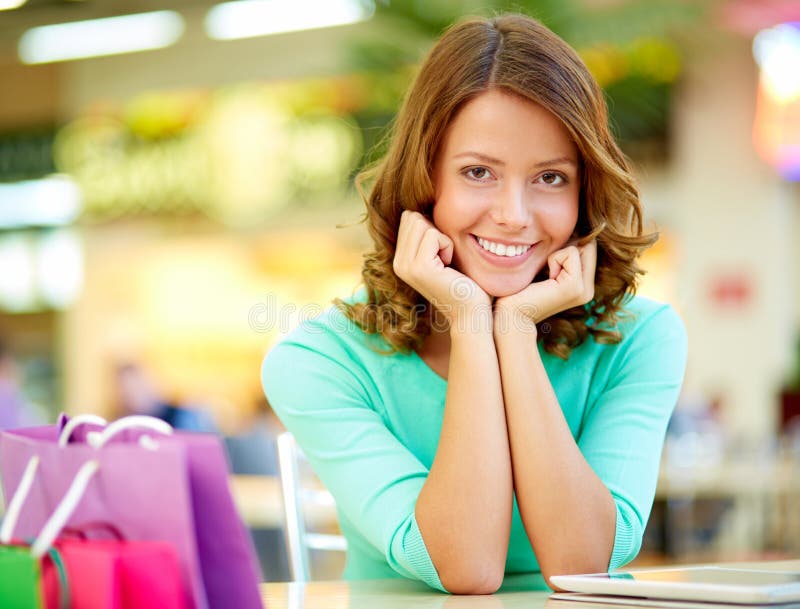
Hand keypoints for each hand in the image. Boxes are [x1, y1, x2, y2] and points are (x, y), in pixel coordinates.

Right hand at [393, 210, 489, 325]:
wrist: (471, 311)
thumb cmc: (463, 281)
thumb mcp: (441, 254)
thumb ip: (427, 234)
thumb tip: (423, 207)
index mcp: (400, 259)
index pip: (409, 217)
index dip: (432, 227)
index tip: (441, 254)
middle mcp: (398, 263)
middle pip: (413, 217)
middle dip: (436, 231)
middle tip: (445, 259)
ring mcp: (405, 266)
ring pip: (422, 222)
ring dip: (443, 239)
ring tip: (447, 263)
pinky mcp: (419, 267)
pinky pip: (433, 234)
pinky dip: (448, 246)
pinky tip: (449, 267)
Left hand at [494, 240, 596, 334]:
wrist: (511, 314)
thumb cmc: (521, 289)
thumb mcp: (546, 268)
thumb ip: (562, 254)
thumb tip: (574, 229)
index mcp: (584, 287)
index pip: (588, 248)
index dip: (567, 247)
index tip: (549, 265)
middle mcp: (588, 291)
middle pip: (588, 245)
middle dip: (565, 249)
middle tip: (547, 271)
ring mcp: (584, 291)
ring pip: (581, 247)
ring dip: (558, 255)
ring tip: (546, 276)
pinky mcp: (575, 287)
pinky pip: (570, 253)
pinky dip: (554, 259)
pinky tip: (545, 278)